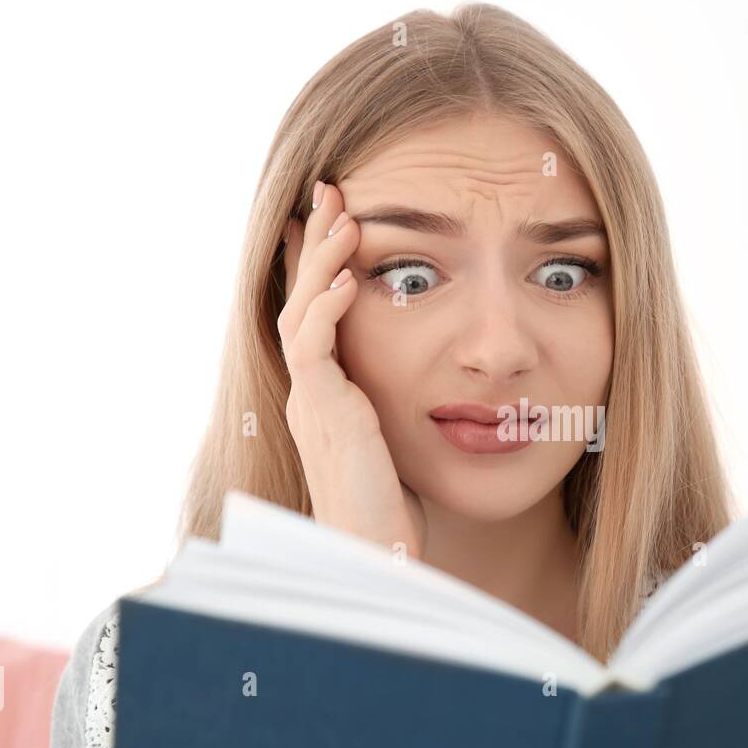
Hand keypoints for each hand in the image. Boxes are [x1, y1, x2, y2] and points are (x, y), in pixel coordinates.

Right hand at [278, 181, 425, 557]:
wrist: (372, 556)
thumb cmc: (393, 511)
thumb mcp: (401, 443)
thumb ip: (404, 407)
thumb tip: (446, 388)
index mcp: (327, 394)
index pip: (318, 311)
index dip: (323, 263)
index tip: (339, 218)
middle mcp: (310, 391)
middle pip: (302, 296)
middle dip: (315, 241)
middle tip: (331, 190)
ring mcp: (310, 400)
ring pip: (301, 310)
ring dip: (322, 259)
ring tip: (344, 214)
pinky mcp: (320, 413)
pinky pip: (313, 347)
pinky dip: (329, 308)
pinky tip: (353, 278)